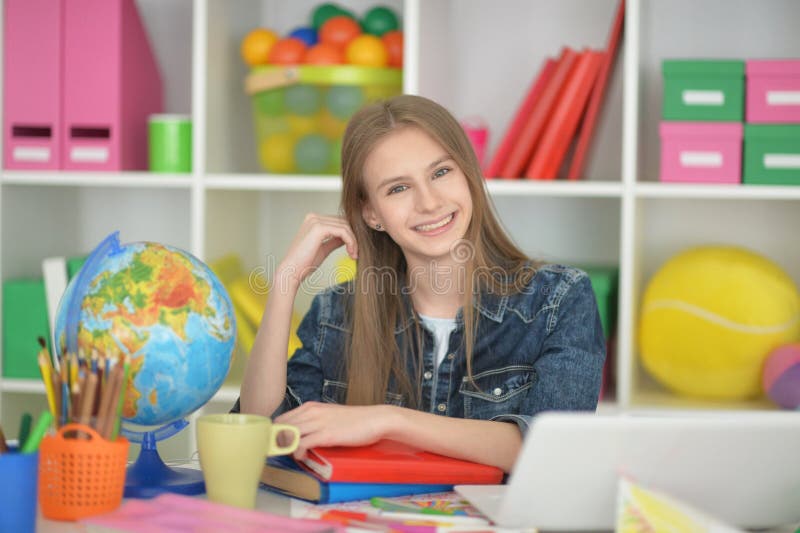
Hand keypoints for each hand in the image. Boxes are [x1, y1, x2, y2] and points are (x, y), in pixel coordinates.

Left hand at [274, 402, 390, 459]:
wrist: (376, 419)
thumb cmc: (355, 421)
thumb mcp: (329, 417)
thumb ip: (315, 423)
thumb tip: (301, 437)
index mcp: (311, 407)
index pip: (281, 419)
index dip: (274, 433)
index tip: (274, 445)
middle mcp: (311, 412)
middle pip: (280, 426)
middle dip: (275, 441)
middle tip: (277, 454)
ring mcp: (318, 422)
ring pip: (288, 434)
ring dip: (284, 447)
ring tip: (288, 457)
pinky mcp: (326, 434)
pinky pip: (301, 444)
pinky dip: (297, 453)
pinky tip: (302, 457)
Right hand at [277, 213, 357, 287]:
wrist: (292, 271)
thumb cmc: (304, 263)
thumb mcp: (323, 249)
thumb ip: (334, 241)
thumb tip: (346, 238)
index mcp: (313, 220)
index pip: (338, 222)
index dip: (350, 234)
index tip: (354, 249)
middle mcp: (313, 217)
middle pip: (343, 222)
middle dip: (353, 237)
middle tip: (356, 253)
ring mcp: (315, 221)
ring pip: (345, 226)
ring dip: (353, 241)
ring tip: (354, 255)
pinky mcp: (319, 228)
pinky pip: (343, 231)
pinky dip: (350, 241)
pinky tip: (351, 252)